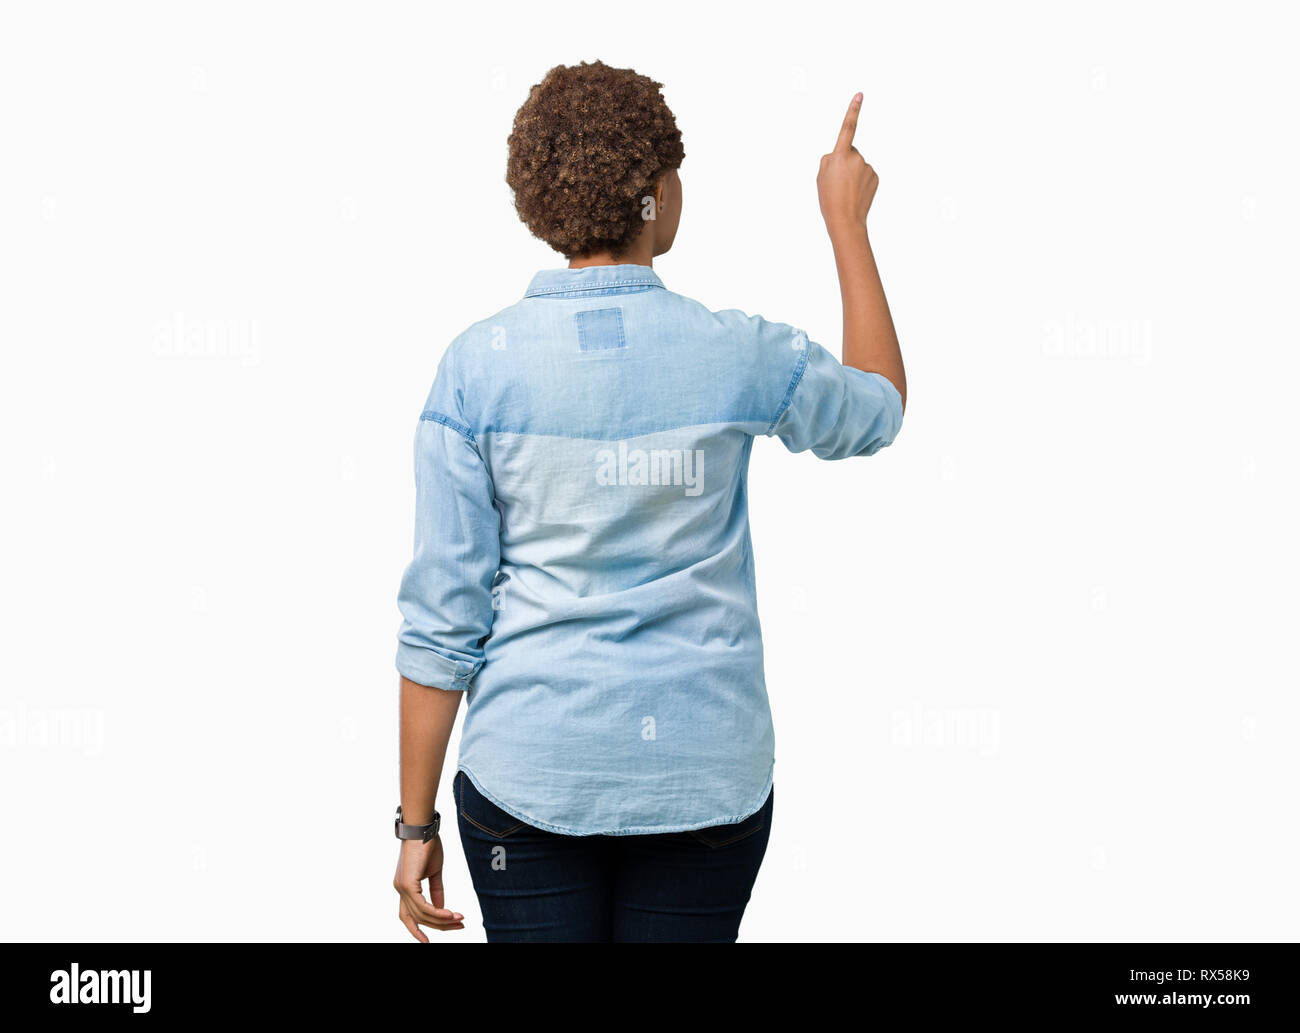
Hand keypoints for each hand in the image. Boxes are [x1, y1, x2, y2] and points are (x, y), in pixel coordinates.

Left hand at [393, 836, 463, 940]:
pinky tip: (450, 914)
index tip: (428, 941)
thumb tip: (441, 908)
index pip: (408, 915)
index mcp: (405, 887)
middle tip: (460, 926)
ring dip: (442, 920)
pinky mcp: (407, 884)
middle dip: (440, 925)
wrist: (423, 827)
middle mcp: (400, 889)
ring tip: (460, 920)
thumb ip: (436, 891)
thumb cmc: (428, 844)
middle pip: (418, 918)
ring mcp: (402, 887)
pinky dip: (437, 912)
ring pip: (422, 914)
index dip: (416, 930)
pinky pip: (422, 906)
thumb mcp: (434, 871)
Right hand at [817, 92, 877, 234]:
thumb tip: (841, 154)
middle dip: (843, 163)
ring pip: (857, 164)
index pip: (848, 128)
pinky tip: (855, 193)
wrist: (845, 220)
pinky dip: (860, 181)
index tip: (860, 95)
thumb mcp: (820, 176)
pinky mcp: (875, 176)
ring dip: (851, 174)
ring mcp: (868, 167)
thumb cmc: (829, 199)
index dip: (853, 110)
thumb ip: (829, 159)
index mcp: (840, 156)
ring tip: (846, 191)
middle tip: (837, 183)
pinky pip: (865, 173)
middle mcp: (856, 158)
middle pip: (849, 153)